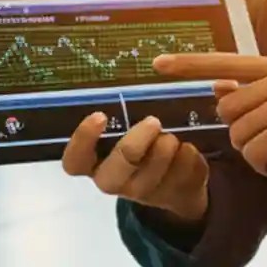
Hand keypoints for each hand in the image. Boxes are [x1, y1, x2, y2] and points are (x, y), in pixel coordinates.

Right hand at [62, 112, 209, 225]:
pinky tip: (191, 147)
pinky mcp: (174, 196)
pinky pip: (182, 177)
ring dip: (165, 149)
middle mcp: (115, 181)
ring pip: (152, 175)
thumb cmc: (144, 142)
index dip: (83, 141)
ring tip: (173, 135)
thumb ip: (130, 109)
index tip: (101, 115)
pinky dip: (189, 157)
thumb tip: (152, 70)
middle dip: (134, 145)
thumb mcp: (131, 126)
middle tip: (153, 122)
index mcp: (95, 163)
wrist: (178, 181)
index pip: (75, 160)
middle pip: (116, 170)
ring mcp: (144, 193)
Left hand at [155, 53, 266, 221]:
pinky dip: (266, 167)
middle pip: (226, 108)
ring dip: (256, 152)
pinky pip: (251, 155)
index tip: (158, 64)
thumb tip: (219, 85)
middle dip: (243, 132)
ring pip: (236, 134)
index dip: (190, 64)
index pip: (227, 63)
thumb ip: (255, 93)